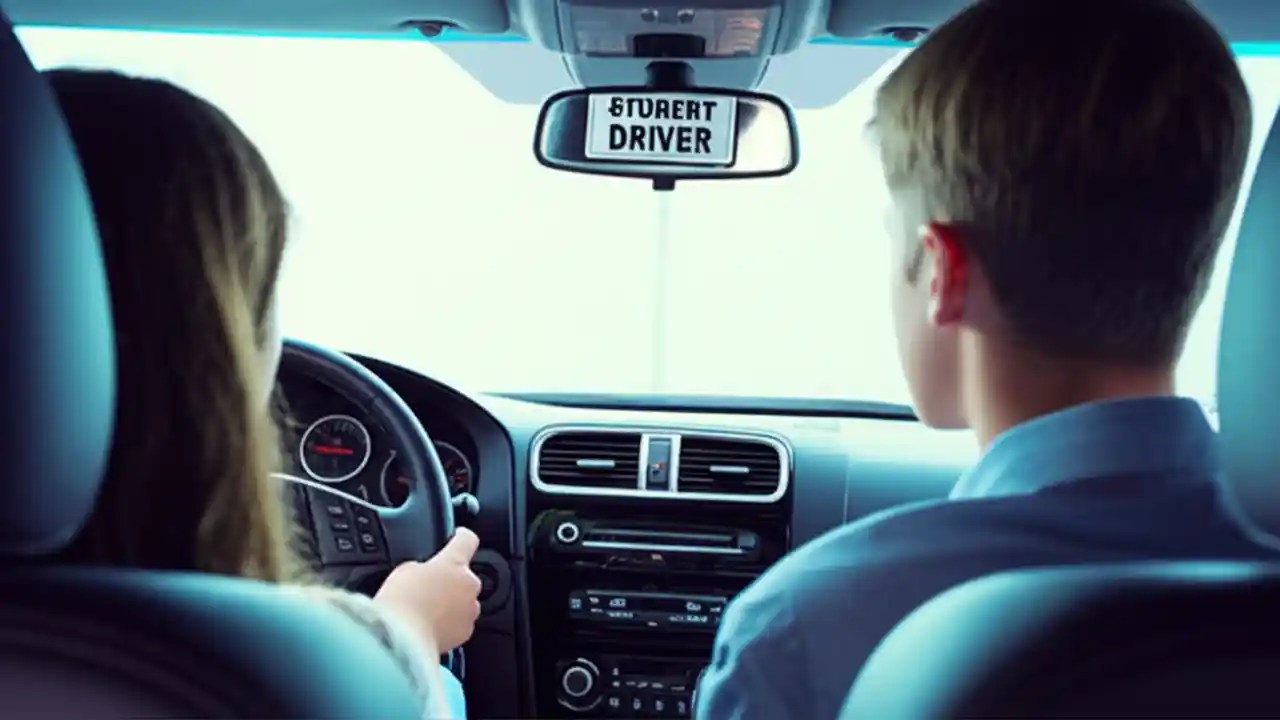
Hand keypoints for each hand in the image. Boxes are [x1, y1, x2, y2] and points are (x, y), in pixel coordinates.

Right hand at [374, 527, 481, 652]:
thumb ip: (422, 567)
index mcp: (454, 563)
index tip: (457, 537)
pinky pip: (460, 622)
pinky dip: (449, 623)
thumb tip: (426, 574)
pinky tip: (429, 626)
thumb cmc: (400, 604)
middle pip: (465, 576)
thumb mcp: (404, 571)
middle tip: (428, 588)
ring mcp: (470, 609)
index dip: (461, 537)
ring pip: (464, 600)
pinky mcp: (466, 632)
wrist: (402, 641)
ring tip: (426, 610)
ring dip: (451, 603)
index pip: (468, 540)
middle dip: (450, 580)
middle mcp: (468, 584)